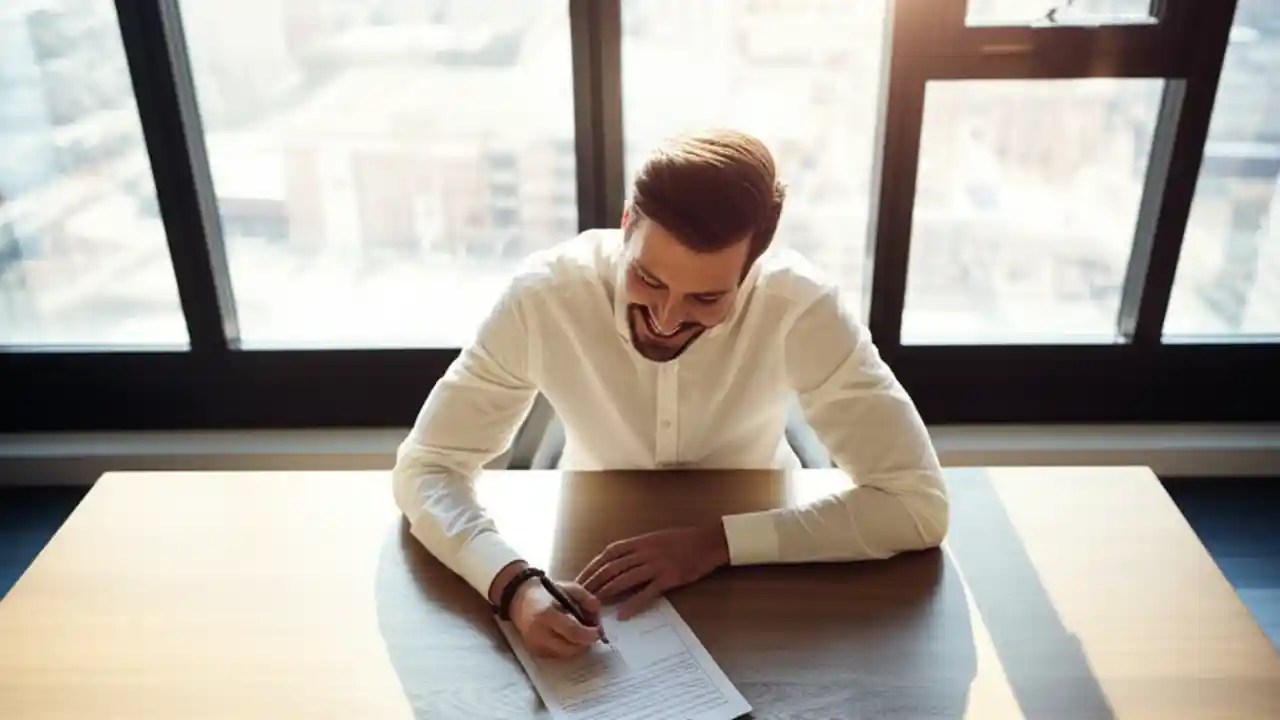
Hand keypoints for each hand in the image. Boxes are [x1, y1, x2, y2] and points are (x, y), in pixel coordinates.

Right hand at [510, 578, 602, 658]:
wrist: (519, 599)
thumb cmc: (546, 592)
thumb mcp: (567, 587)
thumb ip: (585, 598)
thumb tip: (597, 614)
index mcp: (547, 614)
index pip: (572, 632)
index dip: (589, 634)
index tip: (598, 631)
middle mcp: (539, 633)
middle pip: (570, 648)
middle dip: (584, 643)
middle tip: (590, 633)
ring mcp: (535, 645)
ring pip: (564, 654)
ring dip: (576, 646)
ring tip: (578, 633)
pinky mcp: (534, 651)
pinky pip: (557, 655)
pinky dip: (566, 648)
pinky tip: (566, 637)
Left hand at [576, 524, 728, 619]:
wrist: (708, 542)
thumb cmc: (683, 540)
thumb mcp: (656, 539)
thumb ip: (637, 548)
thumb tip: (618, 561)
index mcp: (640, 541)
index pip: (608, 554)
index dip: (592, 566)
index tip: (580, 578)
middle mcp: (645, 551)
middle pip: (612, 568)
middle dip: (594, 582)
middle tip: (580, 597)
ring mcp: (656, 564)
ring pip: (624, 580)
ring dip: (607, 593)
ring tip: (595, 606)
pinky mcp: (669, 578)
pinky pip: (646, 593)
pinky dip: (633, 604)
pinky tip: (622, 614)